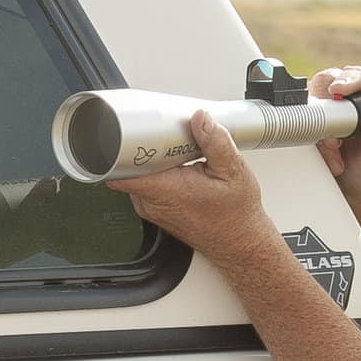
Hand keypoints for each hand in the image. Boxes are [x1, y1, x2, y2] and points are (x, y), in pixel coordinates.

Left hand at [108, 109, 270, 263]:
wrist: (239, 242)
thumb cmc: (236, 214)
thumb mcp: (233, 171)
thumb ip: (215, 141)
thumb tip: (200, 118)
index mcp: (165, 191)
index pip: (121, 171)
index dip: (120, 149)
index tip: (134, 133)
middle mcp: (151, 203)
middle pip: (128, 168)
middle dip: (142, 148)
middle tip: (165, 137)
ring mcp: (151, 209)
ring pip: (136, 176)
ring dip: (150, 161)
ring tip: (175, 153)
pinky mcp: (154, 211)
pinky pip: (144, 186)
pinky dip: (156, 173)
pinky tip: (177, 168)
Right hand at [308, 65, 360, 227]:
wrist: (349, 189)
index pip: (359, 78)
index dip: (351, 79)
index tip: (342, 89)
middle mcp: (343, 102)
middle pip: (327, 80)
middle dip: (326, 95)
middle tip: (333, 116)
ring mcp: (322, 114)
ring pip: (310, 102)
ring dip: (320, 125)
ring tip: (336, 148)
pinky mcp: (306, 127)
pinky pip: (301, 126)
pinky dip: (314, 142)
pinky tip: (331, 158)